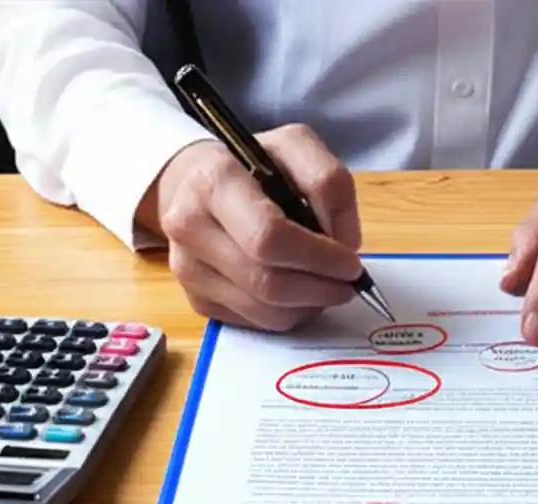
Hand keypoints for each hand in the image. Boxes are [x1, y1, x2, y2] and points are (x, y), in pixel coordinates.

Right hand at [138, 124, 363, 331]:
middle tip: (347, 283)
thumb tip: (345, 242)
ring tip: (326, 285)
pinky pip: (255, 322)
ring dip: (309, 305)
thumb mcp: (296, 147)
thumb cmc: (252, 166)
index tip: (350, 264)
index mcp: (214, 182)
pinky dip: (288, 313)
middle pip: (267, 283)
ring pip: (264, 312)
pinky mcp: (196, 300)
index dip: (318, 258)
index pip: (269, 238)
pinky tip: (298, 291)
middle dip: (320, 289)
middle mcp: (189, 228)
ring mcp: (187, 269)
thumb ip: (330, 182)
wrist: (194, 185)